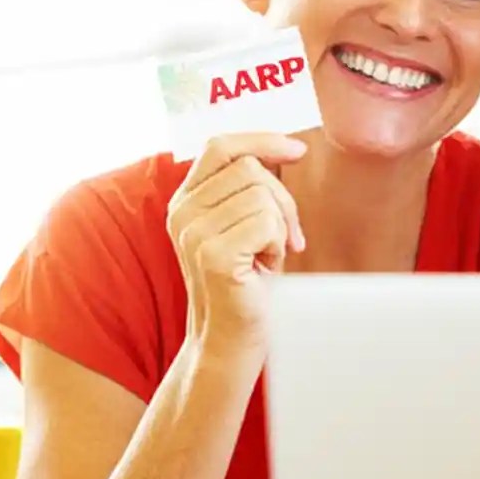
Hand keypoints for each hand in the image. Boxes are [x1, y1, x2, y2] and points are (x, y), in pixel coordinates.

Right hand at [166, 133, 306, 355]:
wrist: (231, 338)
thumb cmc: (247, 279)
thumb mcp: (244, 223)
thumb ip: (250, 186)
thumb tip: (288, 146)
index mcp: (185, 200)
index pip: (220, 146)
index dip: (261, 140)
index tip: (297, 149)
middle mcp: (182, 213)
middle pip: (249, 168)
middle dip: (282, 198)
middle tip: (287, 236)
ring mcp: (194, 234)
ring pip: (261, 194)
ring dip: (280, 225)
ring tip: (267, 255)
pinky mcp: (213, 255)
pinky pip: (267, 222)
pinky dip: (278, 243)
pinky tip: (265, 266)